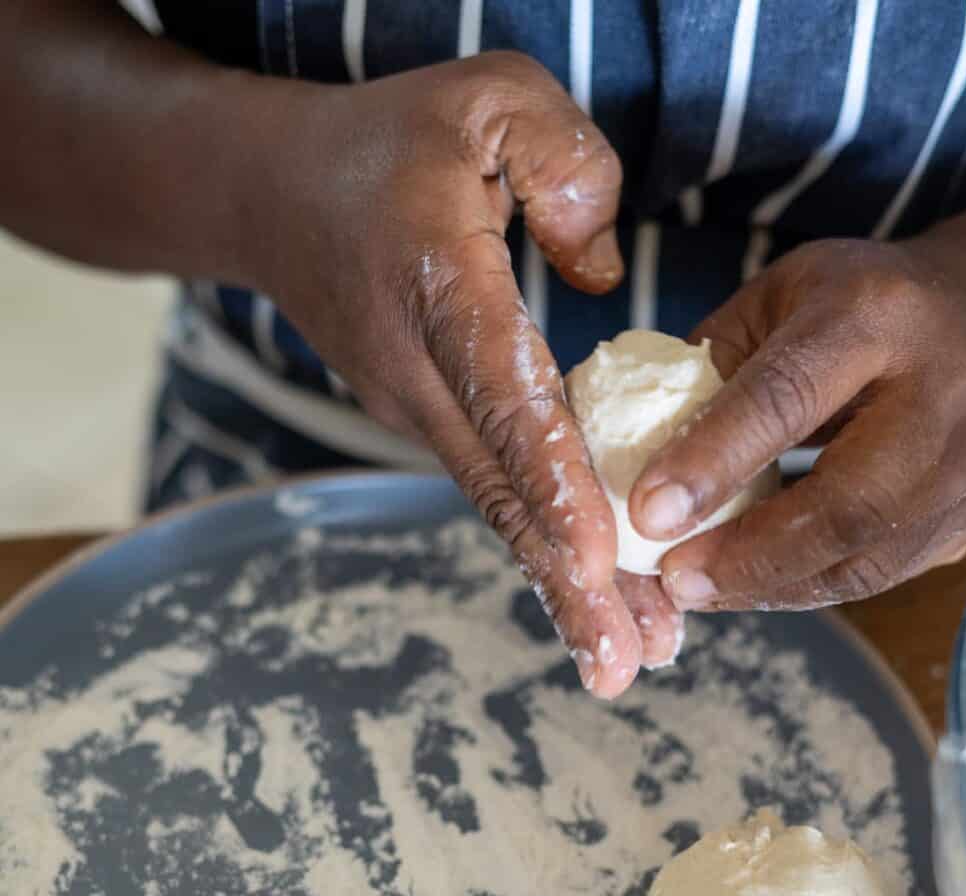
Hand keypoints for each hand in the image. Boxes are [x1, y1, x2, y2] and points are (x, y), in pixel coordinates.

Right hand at [245, 52, 682, 692]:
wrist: (273, 199)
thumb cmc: (389, 144)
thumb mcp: (486, 97)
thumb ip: (561, 159)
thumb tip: (602, 271)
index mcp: (436, 286)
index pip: (500, 389)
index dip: (550, 473)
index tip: (596, 552)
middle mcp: (422, 373)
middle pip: (500, 488)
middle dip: (565, 580)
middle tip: (625, 661)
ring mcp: (421, 413)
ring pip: (500, 509)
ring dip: (561, 589)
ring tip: (626, 662)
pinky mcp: (434, 429)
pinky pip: (497, 496)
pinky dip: (546, 553)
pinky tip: (597, 608)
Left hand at [627, 235, 965, 611]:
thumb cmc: (850, 308)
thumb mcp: (773, 302)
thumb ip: (709, 372)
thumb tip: (632, 458)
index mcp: (876, 313)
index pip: (788, 398)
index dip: (714, 462)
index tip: (648, 514)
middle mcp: (943, 390)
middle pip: (845, 503)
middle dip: (749, 554)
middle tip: (675, 578)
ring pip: (864, 558)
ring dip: (770, 585)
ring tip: (701, 590)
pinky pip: (878, 574)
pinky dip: (804, 586)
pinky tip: (752, 583)